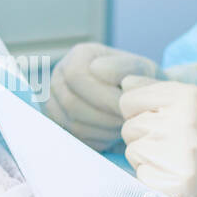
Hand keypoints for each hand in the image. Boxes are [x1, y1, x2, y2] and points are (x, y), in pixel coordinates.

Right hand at [43, 43, 161, 150]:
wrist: (136, 101)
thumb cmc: (139, 84)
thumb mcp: (142, 70)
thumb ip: (124, 67)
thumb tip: (96, 70)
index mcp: (78, 56)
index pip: (76, 76)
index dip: (102, 96)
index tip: (128, 107)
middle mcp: (60, 75)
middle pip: (71, 103)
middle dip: (105, 117)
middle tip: (128, 121)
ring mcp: (55, 99)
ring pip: (72, 123)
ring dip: (103, 130)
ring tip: (122, 125)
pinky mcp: (58, 123)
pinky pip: (74, 138)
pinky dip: (97, 140)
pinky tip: (112, 132)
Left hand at [120, 76, 196, 196]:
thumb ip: (162, 92)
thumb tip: (124, 83)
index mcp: (187, 97)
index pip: (128, 100)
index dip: (139, 114)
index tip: (159, 124)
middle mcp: (179, 120)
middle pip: (129, 128)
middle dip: (147, 139)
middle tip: (178, 148)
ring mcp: (177, 153)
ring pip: (134, 152)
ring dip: (151, 161)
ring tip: (181, 163)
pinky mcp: (177, 184)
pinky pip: (143, 177)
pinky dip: (158, 181)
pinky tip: (182, 179)